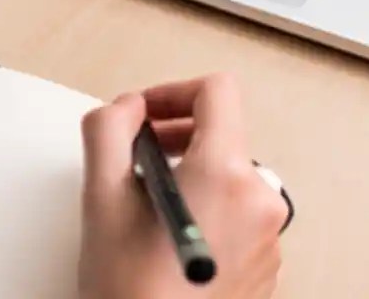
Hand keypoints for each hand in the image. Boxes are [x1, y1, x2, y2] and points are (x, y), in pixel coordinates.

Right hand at [77, 75, 286, 298]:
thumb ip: (108, 129)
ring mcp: (268, 238)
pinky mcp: (266, 266)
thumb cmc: (132, 292)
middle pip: (223, 137)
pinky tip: (169, 242)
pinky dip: (206, 212)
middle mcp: (259, 201)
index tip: (146, 113)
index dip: (173, 91)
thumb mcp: (100, 196)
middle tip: (136, 161)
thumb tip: (126, 108)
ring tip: (148, 213)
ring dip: (189, 179)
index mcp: (225, 174)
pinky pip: (238, 216)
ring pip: (228, 178)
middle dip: (175, 139)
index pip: (217, 92)